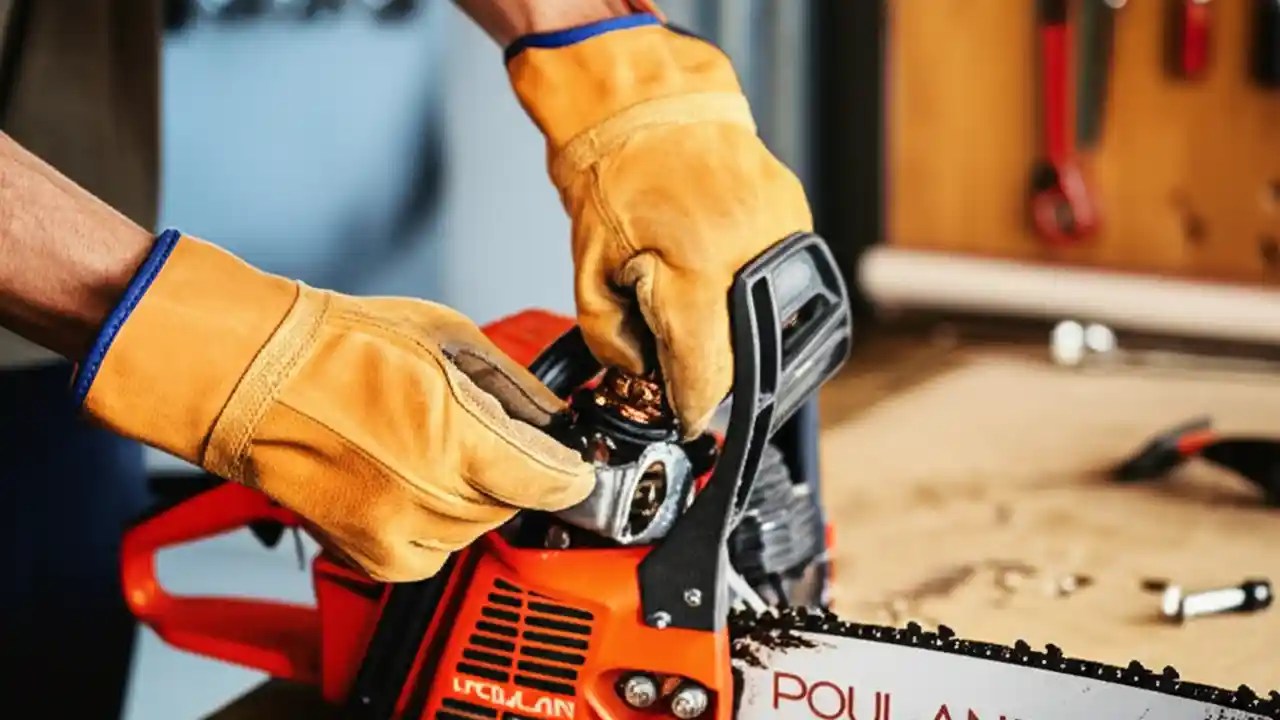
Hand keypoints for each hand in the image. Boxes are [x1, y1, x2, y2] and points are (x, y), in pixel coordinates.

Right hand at [73, 232, 593, 581]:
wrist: (256, 379)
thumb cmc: (339, 347)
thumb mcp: (449, 338)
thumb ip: (516, 389)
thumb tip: (554, 421)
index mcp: (458, 435)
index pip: (553, 481)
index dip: (571, 472)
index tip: (573, 465)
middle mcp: (432, 494)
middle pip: (516, 504)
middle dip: (513, 473)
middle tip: (482, 436)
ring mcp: (399, 531)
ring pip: (477, 531)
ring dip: (473, 498)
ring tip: (432, 450)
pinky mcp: (370, 555)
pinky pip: (433, 555)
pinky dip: (435, 527)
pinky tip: (410, 484)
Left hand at [505, 13, 812, 436]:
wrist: (644, 102)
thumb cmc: (611, 176)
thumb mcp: (590, 271)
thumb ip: (615, 340)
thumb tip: (647, 376)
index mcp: (698, 275)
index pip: (708, 376)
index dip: (692, 406)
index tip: (685, 417)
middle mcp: (752, 257)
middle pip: (746, 358)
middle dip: (711, 367)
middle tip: (677, 350)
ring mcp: (783, 234)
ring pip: (772, 323)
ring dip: (737, 331)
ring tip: (697, 295)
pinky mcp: (796, 217)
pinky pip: (782, 281)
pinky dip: (752, 290)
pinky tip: (718, 265)